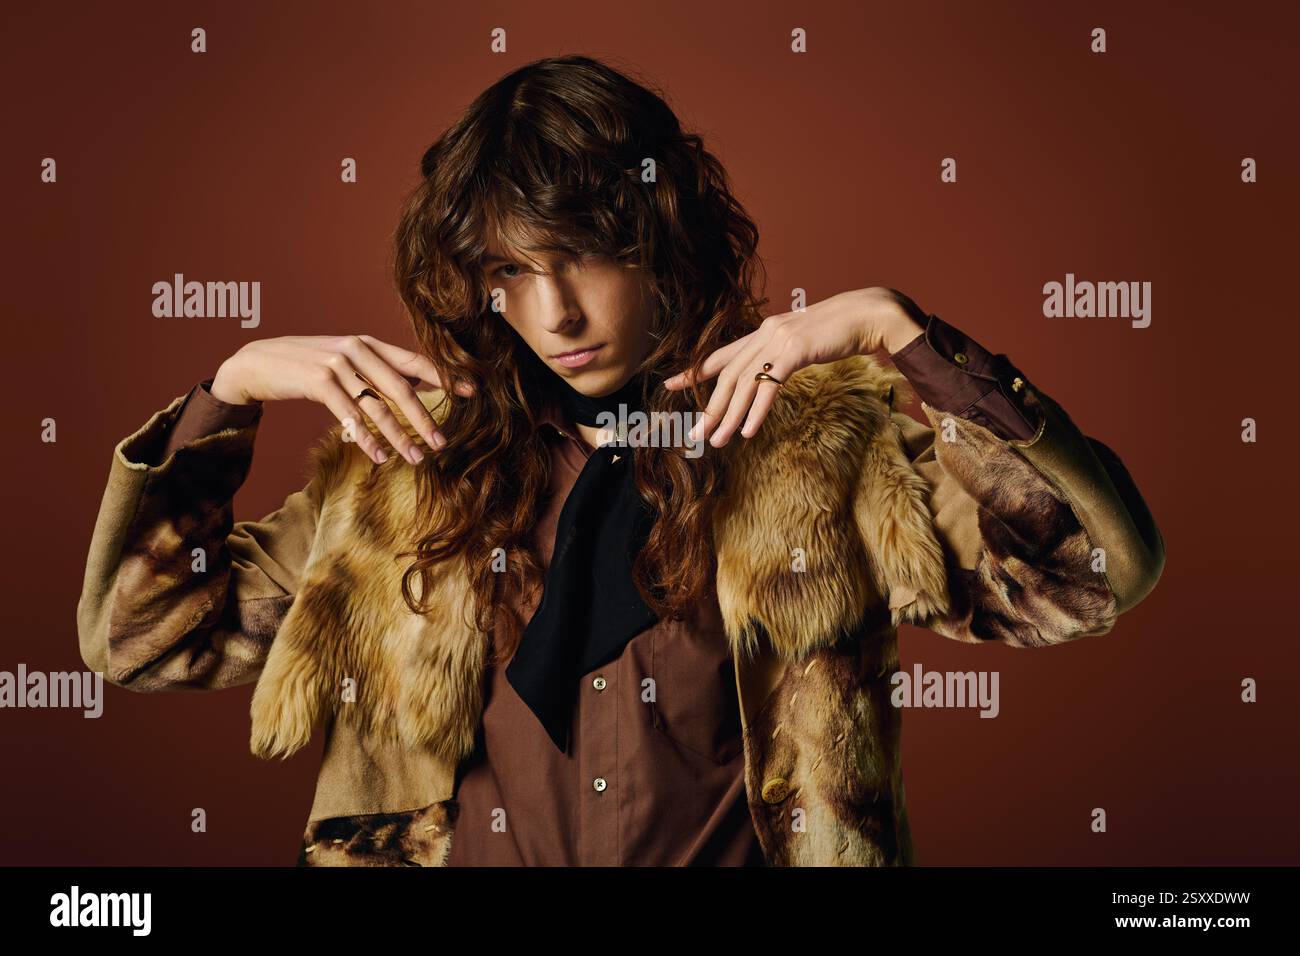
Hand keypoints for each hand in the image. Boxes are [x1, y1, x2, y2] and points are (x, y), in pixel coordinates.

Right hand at [210, 334, 475, 464]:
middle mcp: (357, 349)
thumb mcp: (347, 361)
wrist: (260, 362)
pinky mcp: (319, 381)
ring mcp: (338, 364)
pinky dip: (366, 438)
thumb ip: (379, 371)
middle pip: (401, 388)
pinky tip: (380, 456)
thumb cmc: (309, 366)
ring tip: (415, 459)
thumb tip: (420, 385)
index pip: (415, 361)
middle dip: (424, 419)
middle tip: (442, 443)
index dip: (444, 377)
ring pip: (378, 406)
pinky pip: (350, 416)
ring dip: (399, 436)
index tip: (471, 393)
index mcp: (369, 344)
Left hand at [662, 287, 925, 447]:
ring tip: (717, 441)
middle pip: (728, 376)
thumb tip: (770, 371)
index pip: (721, 354)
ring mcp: (779, 341)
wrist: (868, 314)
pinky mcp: (795, 351)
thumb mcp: (802, 341)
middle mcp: (765, 333)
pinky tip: (747, 430)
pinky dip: (756, 411)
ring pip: (744, 385)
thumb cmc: (839, 331)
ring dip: (729, 416)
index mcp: (763, 331)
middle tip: (695, 433)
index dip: (695, 370)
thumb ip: (781, 353)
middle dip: (710, 407)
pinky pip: (770, 387)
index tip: (671, 384)